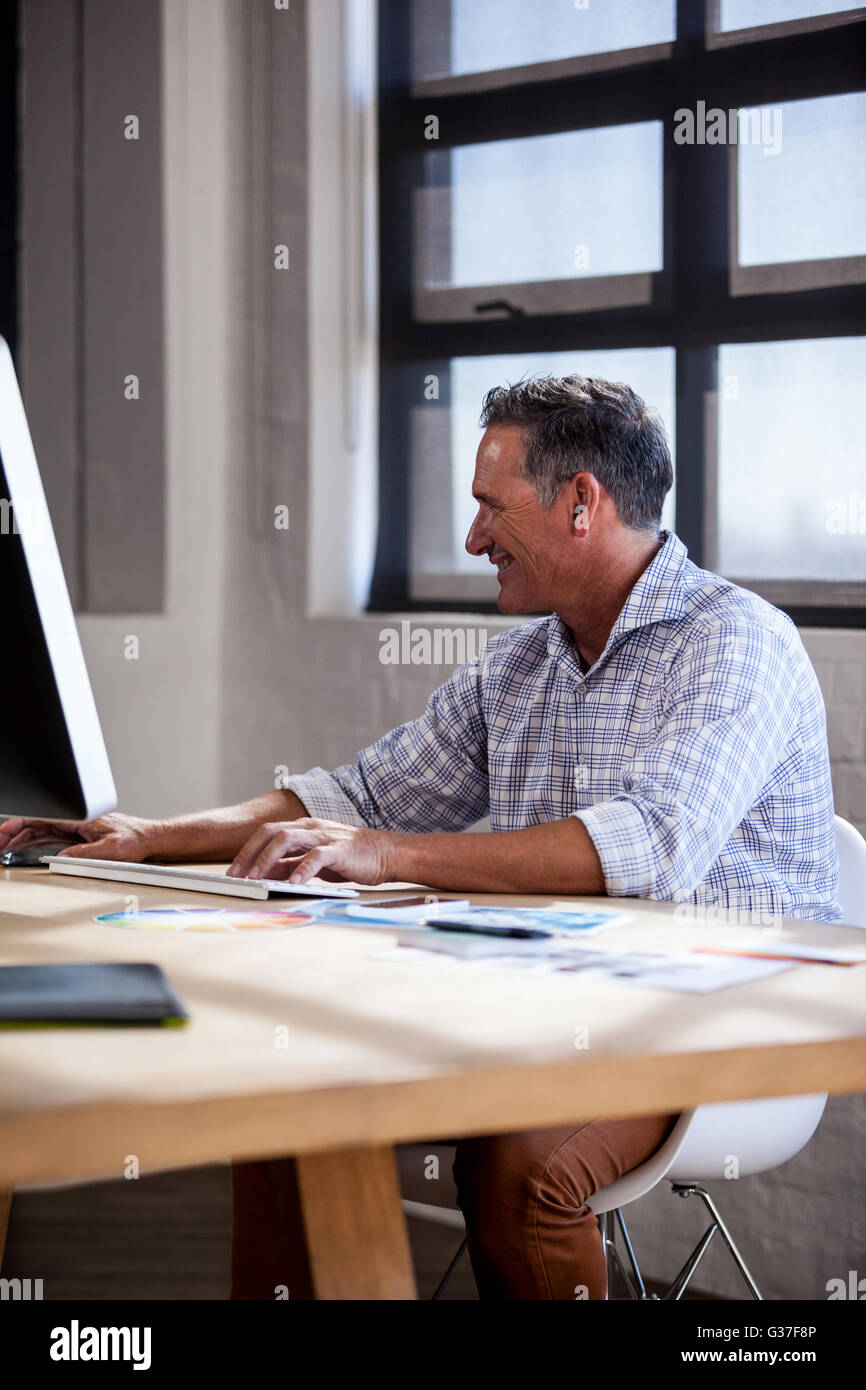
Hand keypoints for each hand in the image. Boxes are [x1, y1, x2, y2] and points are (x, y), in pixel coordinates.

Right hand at [0, 812, 158, 861]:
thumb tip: (61, 857)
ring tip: (5, 848)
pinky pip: (51, 838)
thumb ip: (86, 854)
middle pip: (36, 823)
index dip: (20, 823)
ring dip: (22, 838)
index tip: (5, 833)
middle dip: (14, 832)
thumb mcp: (112, 849)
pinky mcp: (80, 836)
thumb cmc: (137, 838)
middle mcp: (76, 821)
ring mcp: (76, 828)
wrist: (151, 838)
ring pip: (41, 830)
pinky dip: (34, 843)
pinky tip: (23, 850)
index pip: (43, 816)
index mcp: (80, 818)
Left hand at [227, 818, 396, 885]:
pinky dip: (301, 870)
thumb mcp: (314, 861)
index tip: (233, 871)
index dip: (247, 851)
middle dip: (249, 853)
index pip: (266, 834)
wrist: (387, 854)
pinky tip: (292, 883)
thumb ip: (291, 864)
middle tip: (237, 875)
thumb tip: (264, 874)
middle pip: (270, 832)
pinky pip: (316, 857)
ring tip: (256, 878)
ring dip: (267, 858)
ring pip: (287, 838)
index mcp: (302, 828)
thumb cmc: (351, 858)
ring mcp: (324, 836)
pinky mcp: (339, 849)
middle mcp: (310, 827)